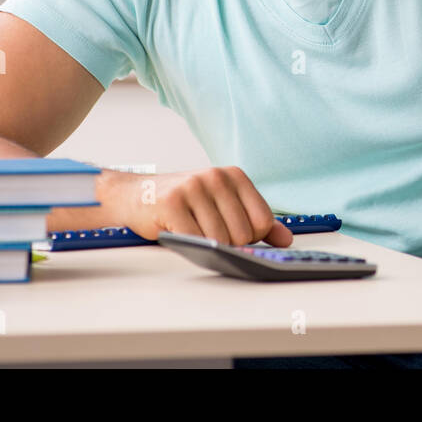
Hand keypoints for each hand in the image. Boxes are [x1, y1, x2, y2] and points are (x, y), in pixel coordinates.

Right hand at [110, 166, 293, 246]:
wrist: (136, 196)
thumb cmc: (183, 203)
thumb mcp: (223, 205)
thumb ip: (256, 221)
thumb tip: (286, 240)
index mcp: (234, 175)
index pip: (263, 221)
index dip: (250, 236)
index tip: (232, 232)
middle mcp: (216, 177)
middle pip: (243, 234)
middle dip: (227, 243)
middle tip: (206, 232)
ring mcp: (194, 188)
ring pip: (221, 240)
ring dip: (206, 246)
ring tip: (192, 231)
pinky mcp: (173, 204)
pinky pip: (195, 240)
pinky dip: (190, 245)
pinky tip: (180, 232)